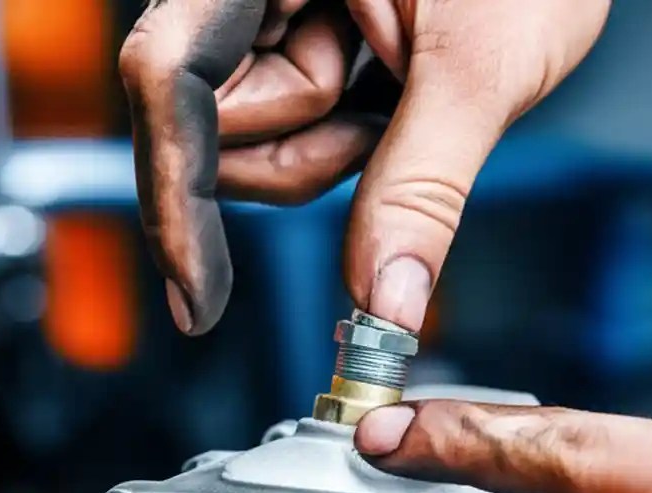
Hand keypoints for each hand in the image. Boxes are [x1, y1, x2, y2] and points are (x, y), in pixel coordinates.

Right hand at [119, 0, 609, 334]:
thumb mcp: (479, 72)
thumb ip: (419, 186)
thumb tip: (383, 305)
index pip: (171, 72)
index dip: (174, 194)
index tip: (197, 304)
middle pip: (211, 122)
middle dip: (304, 154)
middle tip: (389, 116)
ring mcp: (269, 10)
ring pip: (255, 138)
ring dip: (337, 145)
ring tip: (410, 80)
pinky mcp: (296, 38)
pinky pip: (293, 127)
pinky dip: (349, 136)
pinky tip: (399, 86)